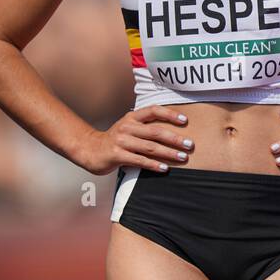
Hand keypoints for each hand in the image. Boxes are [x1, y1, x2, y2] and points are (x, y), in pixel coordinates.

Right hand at [78, 106, 193, 175]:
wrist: (90, 149)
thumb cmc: (116, 139)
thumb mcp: (129, 127)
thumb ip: (146, 126)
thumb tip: (173, 129)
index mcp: (132, 117)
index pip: (153, 111)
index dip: (170, 114)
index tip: (185, 120)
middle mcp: (127, 126)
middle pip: (155, 131)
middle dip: (175, 138)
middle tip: (190, 144)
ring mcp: (121, 141)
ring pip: (150, 147)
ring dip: (169, 153)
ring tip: (183, 157)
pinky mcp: (117, 155)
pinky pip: (139, 160)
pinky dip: (154, 165)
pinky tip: (165, 168)